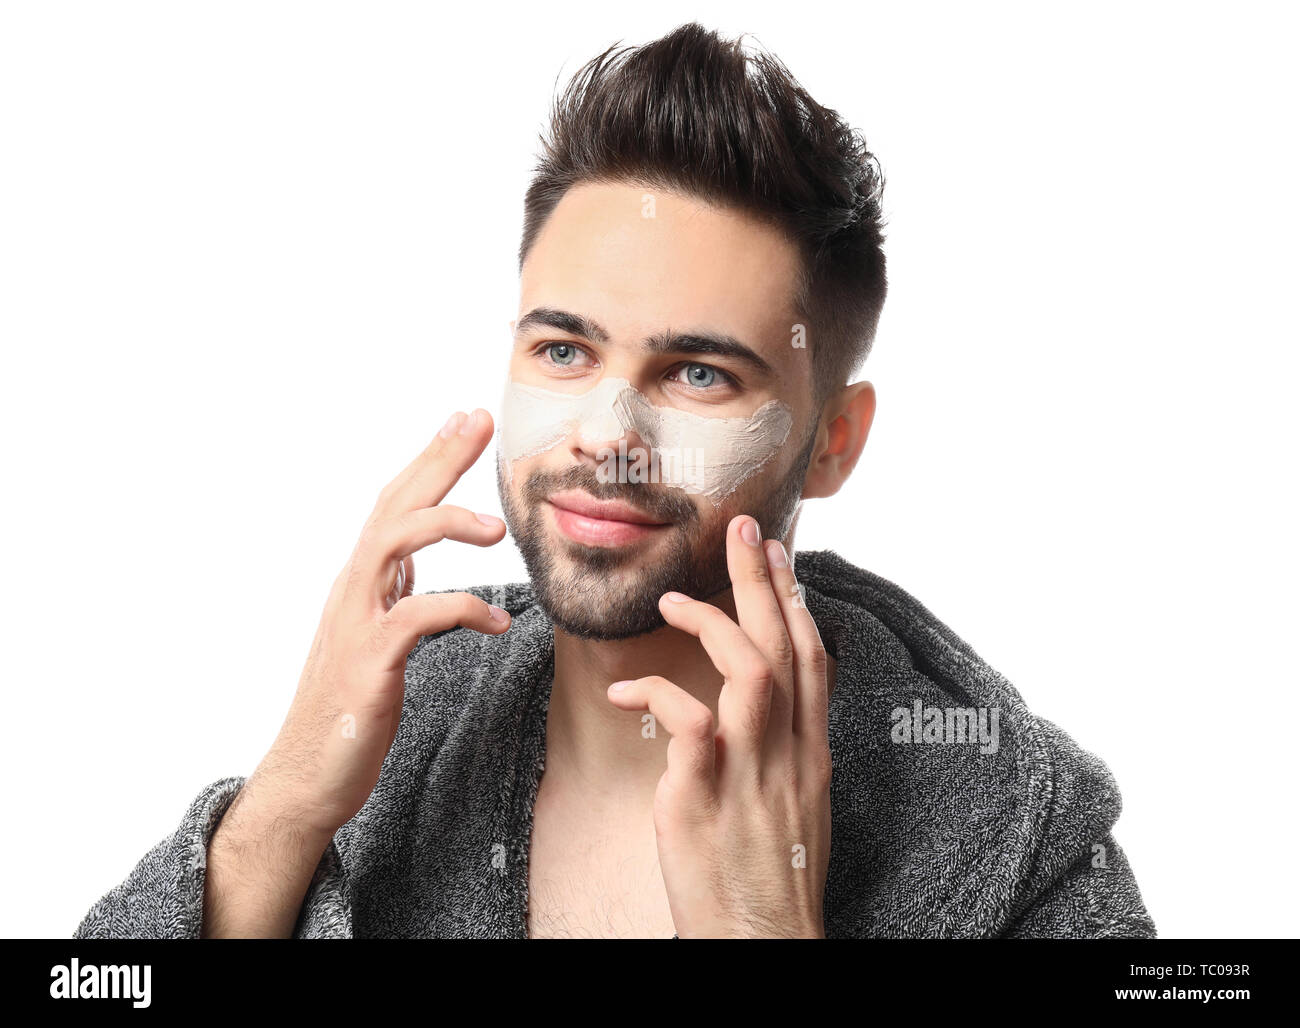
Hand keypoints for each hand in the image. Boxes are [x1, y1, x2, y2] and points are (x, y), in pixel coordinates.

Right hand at [253, 408, 510, 837]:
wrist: (308, 776)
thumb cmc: (348, 707)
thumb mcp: (376, 638)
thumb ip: (392, 596)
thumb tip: (411, 566)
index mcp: (361, 582)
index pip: (395, 503)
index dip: (429, 459)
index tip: (464, 419)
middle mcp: (353, 591)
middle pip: (393, 505)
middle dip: (437, 458)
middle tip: (477, 420)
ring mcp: (355, 624)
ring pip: (392, 545)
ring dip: (444, 524)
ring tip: (496, 529)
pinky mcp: (368, 665)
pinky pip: (414, 619)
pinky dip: (461, 610)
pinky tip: (498, 623)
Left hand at [606, 514, 831, 937]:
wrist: (764, 942)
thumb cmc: (770, 881)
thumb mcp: (794, 808)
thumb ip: (781, 752)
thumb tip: (761, 712)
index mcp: (812, 753)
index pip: (813, 658)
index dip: (795, 601)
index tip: (779, 558)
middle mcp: (789, 754)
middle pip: (786, 645)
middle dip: (765, 579)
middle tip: (741, 527)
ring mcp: (750, 773)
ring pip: (750, 670)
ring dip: (711, 623)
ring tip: (670, 598)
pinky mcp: (704, 797)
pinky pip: (687, 724)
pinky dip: (656, 692)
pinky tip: (625, 690)